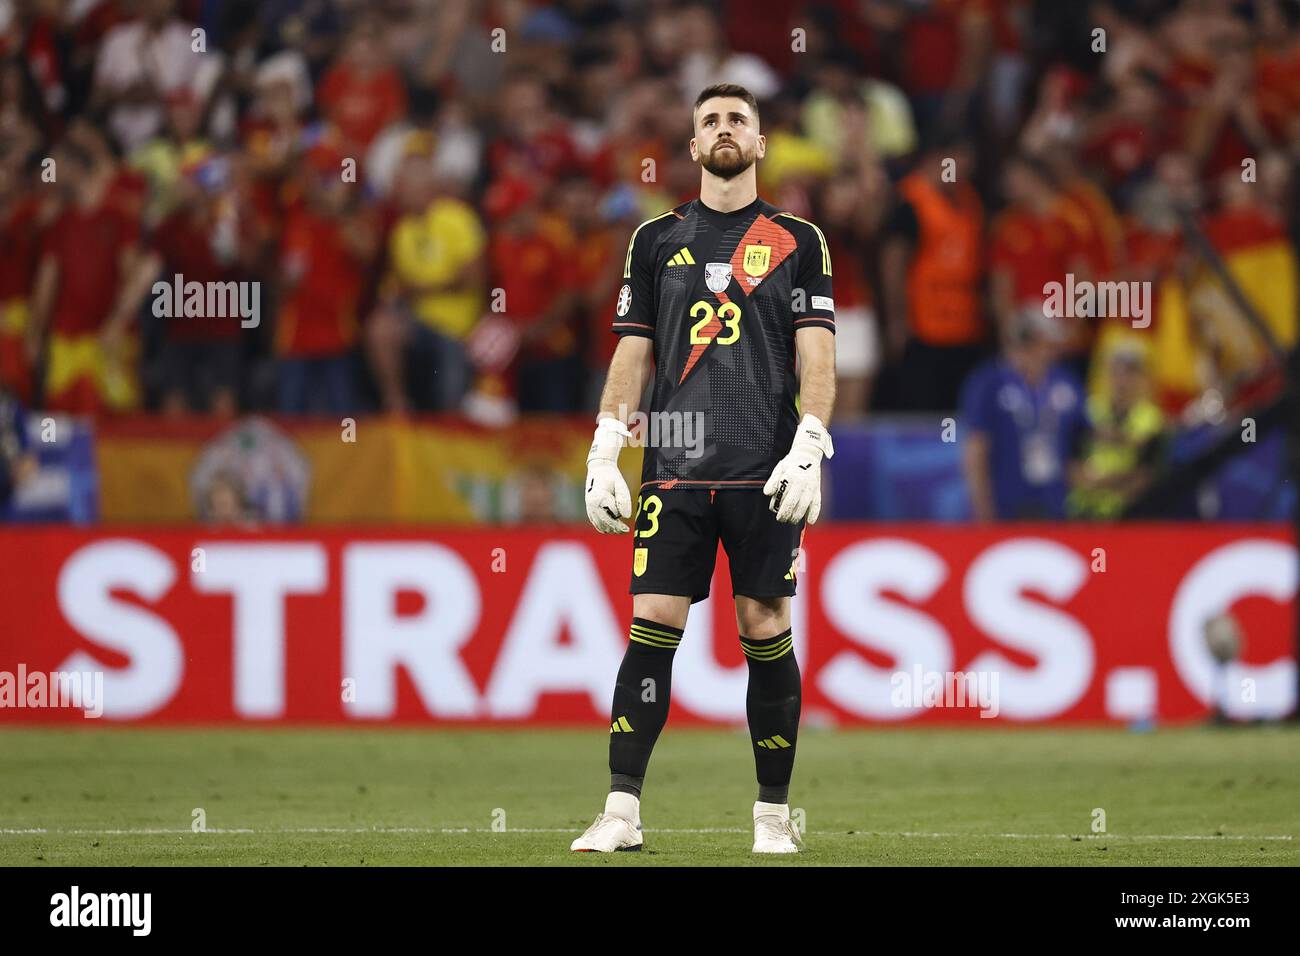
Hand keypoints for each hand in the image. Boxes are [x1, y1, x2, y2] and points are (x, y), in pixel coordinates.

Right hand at [585, 416, 632, 532]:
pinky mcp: (589, 509)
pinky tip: (611, 529)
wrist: (599, 469)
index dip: (620, 514)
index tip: (627, 519)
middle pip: (605, 523)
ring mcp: (589, 508)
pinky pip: (595, 523)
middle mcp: (591, 505)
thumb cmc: (611, 476)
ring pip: (599, 525)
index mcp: (598, 498)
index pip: (612, 513)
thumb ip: (624, 500)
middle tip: (626, 530)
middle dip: (616, 528)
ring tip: (621, 530)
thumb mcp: (621, 485)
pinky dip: (603, 527)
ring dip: (610, 529)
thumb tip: (626, 516)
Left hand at [763, 414, 833, 523]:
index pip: (783, 496)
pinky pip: (817, 504)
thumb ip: (773, 481)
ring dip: (797, 516)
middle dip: (786, 514)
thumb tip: (767, 494)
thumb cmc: (791, 463)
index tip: (774, 510)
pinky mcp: (818, 490)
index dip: (778, 506)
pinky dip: (814, 513)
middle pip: (793, 503)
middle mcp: (802, 483)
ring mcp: (811, 487)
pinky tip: (810, 521)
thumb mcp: (779, 469)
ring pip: (804, 506)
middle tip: (780, 519)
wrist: (809, 455)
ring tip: (791, 521)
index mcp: (791, 477)